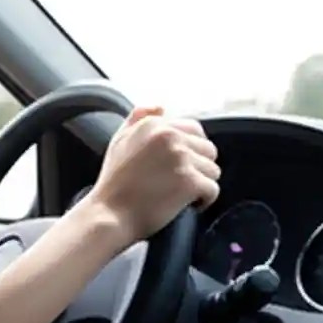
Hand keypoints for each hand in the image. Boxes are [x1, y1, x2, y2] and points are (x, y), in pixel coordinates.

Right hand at [84, 105, 220, 244]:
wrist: (109, 216)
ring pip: (213, 170)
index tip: (177, 167)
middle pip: (208, 150)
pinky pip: (213, 189)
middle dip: (197, 167)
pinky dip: (203, 201)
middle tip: (177, 183)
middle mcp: (170, 136)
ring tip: (179, 195)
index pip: (194, 130)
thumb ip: (139, 118)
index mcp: (155, 125)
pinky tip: (186, 206)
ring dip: (200, 184)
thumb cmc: (113, 183)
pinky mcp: (190, 181)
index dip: (191, 151)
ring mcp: (181, 158)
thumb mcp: (119, 141)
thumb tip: (161, 107)